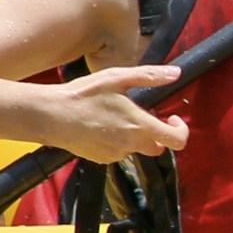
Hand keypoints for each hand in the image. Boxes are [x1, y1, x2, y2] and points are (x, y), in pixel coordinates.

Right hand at [33, 65, 190, 161]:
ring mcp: (115, 154)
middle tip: (142, 115)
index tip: (171, 118)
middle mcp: (131, 144)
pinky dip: (117, 142)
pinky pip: (118, 153)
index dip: (180, 130)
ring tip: (115, 116)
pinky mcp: (101, 159)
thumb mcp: (118, 77)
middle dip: (156, 133)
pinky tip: (102, 126)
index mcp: (140, 125)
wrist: (51, 115)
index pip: (176, 140)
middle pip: (158, 147)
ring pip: (136, 149)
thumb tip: (176, 73)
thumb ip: (150, 76)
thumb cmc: (83, 95)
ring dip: (134, 137)